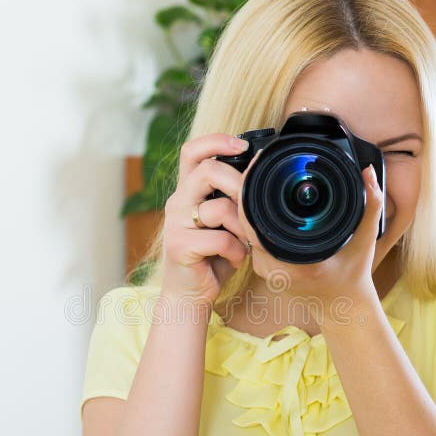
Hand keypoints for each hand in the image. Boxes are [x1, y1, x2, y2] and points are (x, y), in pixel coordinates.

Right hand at [160, 133, 251, 306]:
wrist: (190, 294)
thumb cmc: (212, 256)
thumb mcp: (225, 223)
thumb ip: (233, 200)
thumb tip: (260, 177)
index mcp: (187, 191)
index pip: (192, 151)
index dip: (216, 141)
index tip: (242, 145)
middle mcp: (177, 202)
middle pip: (208, 170)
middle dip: (238, 184)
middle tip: (252, 205)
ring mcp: (175, 223)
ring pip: (220, 208)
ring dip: (243, 228)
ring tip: (245, 241)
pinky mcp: (179, 245)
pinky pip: (221, 240)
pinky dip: (237, 251)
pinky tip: (235, 259)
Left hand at [238, 163, 383, 314]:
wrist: (342, 305)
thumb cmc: (353, 273)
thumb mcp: (367, 238)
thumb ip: (371, 203)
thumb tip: (367, 171)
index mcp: (297, 262)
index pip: (258, 221)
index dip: (252, 191)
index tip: (257, 165)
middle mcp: (275, 269)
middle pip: (246, 221)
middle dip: (249, 190)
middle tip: (256, 164)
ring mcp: (266, 271)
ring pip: (245, 230)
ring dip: (248, 204)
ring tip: (256, 177)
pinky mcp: (263, 270)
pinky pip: (250, 239)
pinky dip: (253, 220)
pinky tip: (259, 202)